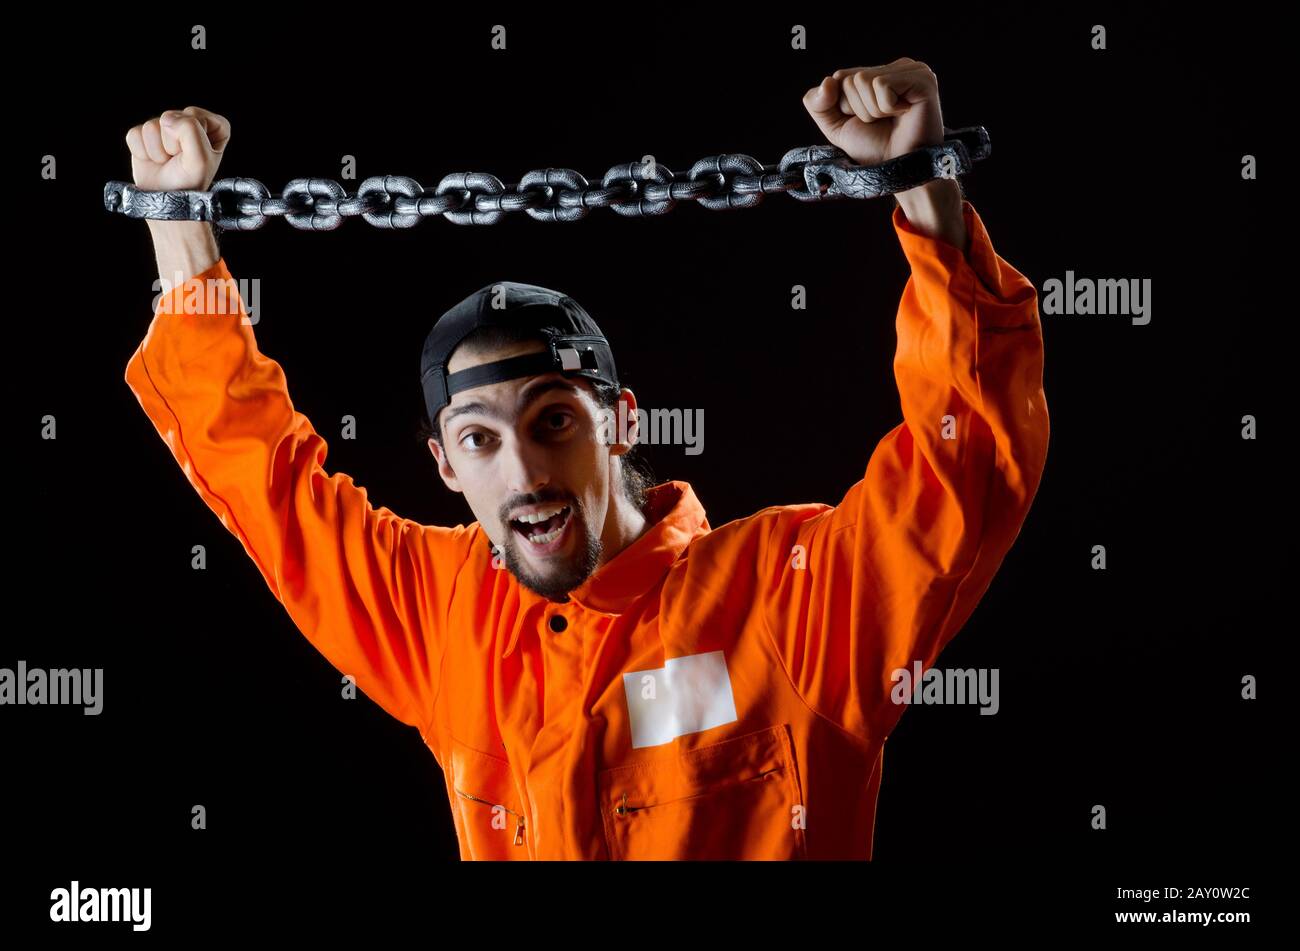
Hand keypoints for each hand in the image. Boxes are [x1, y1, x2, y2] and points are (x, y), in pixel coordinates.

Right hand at [125, 106, 229, 191]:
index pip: (195, 114)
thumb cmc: (189, 182)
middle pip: (172, 117)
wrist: (167, 200)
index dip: (192, 135)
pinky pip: (135, 133)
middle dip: (173, 143)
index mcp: (213, 126)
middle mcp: (189, 123)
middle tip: (179, 160)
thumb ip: (190, 130)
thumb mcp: (200, 158)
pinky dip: (143, 151)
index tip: (196, 153)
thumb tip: (166, 118)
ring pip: (152, 125)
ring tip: (167, 162)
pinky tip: (154, 161)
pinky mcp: (144, 136)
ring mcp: (166, 128)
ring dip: (158, 150)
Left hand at [802, 59, 943, 165]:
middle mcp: (896, 67)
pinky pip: (882, 85)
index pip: (839, 78)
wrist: (898, 172)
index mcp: (879, 73)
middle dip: (858, 109)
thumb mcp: (836, 126)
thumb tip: (828, 81)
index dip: (844, 107)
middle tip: (882, 123)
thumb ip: (818, 104)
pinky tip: (904, 114)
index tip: (867, 122)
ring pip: (863, 80)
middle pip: (849, 79)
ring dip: (872, 111)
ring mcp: (912, 70)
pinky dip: (886, 108)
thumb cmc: (873, 149)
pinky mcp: (922, 79)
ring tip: (893, 120)